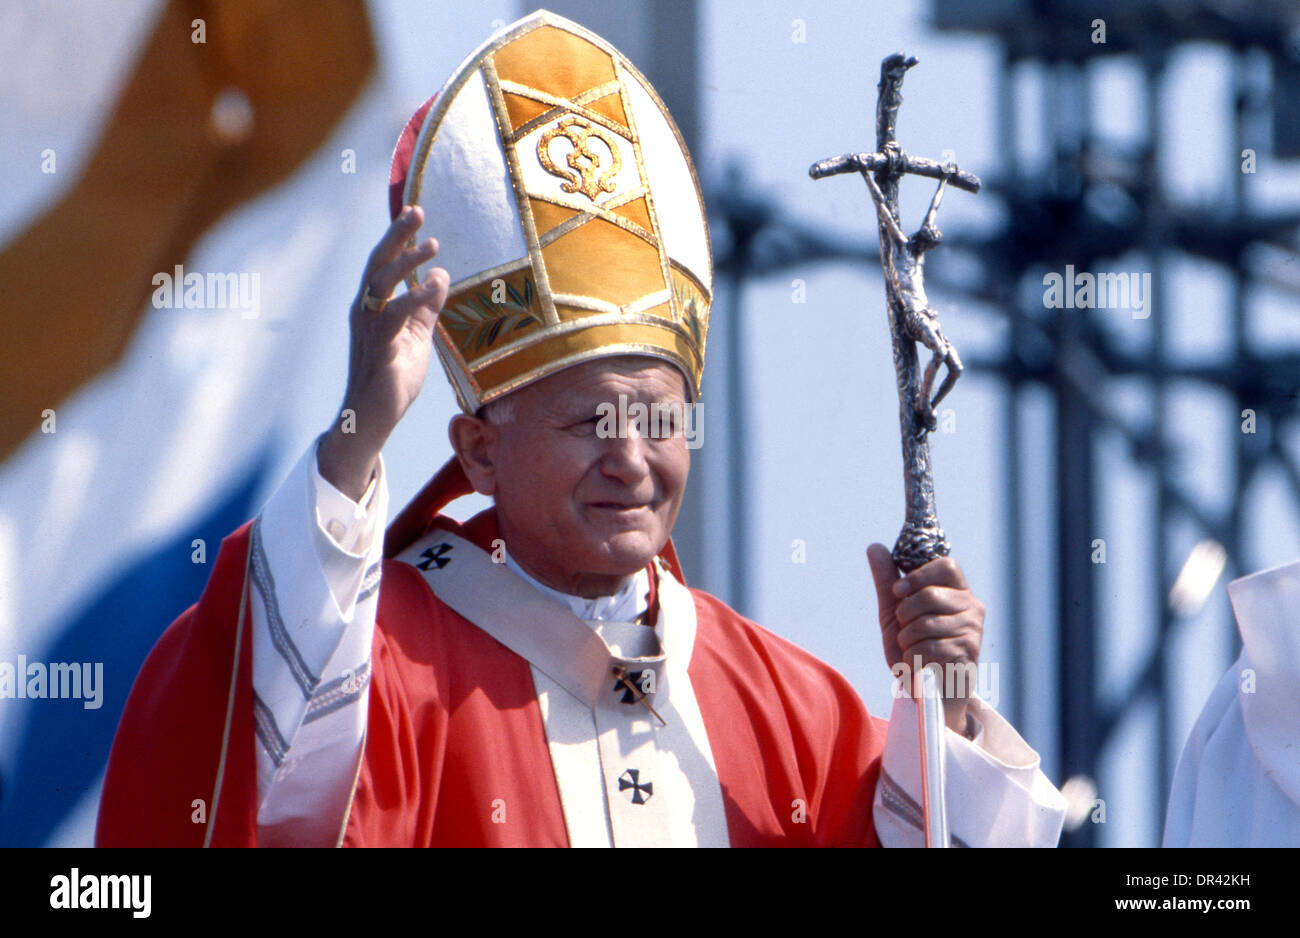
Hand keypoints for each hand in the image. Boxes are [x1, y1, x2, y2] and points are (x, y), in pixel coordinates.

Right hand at [318, 205, 449, 498]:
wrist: (371, 420)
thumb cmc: (392, 380)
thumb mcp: (416, 337)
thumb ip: (427, 307)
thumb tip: (441, 274)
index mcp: (373, 307)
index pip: (384, 264)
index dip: (399, 238)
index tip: (416, 212)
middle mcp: (365, 312)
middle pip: (377, 263)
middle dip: (396, 235)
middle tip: (416, 209)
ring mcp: (368, 329)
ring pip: (381, 284)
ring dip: (405, 261)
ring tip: (431, 244)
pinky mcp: (378, 349)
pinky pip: (392, 316)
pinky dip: (412, 298)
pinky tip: (431, 285)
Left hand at [866, 543, 983, 735]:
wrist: (925, 690)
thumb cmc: (913, 647)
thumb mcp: (895, 611)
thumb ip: (887, 580)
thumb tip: (874, 546)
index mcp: (957, 591)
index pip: (946, 565)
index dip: (917, 576)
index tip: (897, 591)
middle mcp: (971, 607)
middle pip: (928, 595)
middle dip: (904, 615)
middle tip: (906, 631)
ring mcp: (972, 630)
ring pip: (923, 623)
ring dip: (906, 641)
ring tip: (913, 650)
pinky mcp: (967, 653)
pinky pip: (926, 647)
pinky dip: (912, 658)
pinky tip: (919, 664)